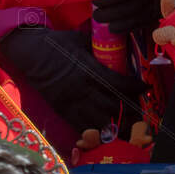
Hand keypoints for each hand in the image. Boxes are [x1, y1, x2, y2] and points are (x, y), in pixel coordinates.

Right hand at [0, 26, 146, 131]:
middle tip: (142, 113)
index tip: (145, 87)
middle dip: (130, 111)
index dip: (134, 87)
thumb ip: (97, 47)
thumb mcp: (80, 39)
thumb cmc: (55, 43)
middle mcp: (82, 89)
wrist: (29, 53)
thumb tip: (115, 46)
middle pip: (113, 106)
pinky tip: (106, 134)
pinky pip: (81, 126)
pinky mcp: (61, 109)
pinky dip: (95, 132)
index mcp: (88, 70)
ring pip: (99, 120)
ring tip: (130, 128)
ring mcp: (71, 102)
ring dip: (117, 126)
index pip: (117, 83)